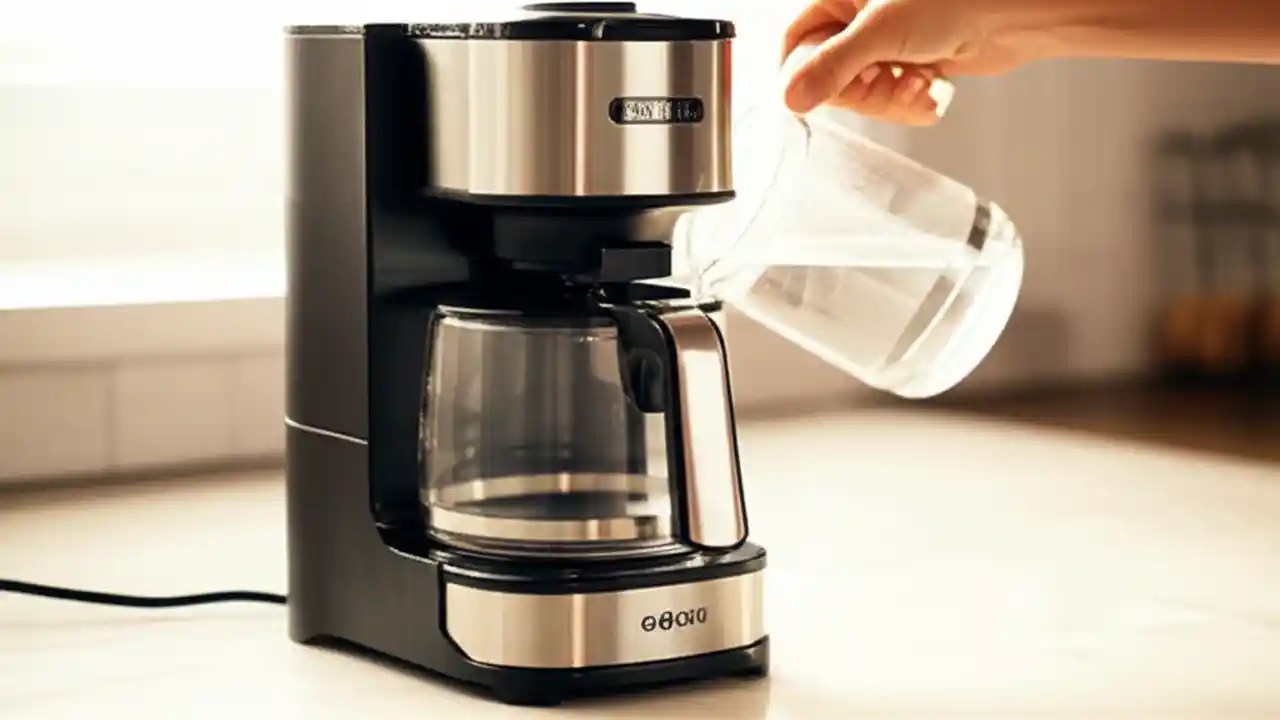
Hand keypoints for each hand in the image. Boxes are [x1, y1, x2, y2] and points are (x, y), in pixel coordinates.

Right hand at [782, 0, 1037, 123]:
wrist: (1013, 14)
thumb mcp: (880, 32)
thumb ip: (831, 68)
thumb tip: (790, 101)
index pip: (796, 42)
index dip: (803, 72)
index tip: (818, 94)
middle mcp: (858, 18)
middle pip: (829, 75)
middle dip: (862, 91)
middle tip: (884, 82)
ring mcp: (884, 44)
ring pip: (862, 92)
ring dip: (890, 100)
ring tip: (917, 83)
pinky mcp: (908, 64)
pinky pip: (890, 99)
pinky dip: (909, 101)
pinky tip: (930, 86)